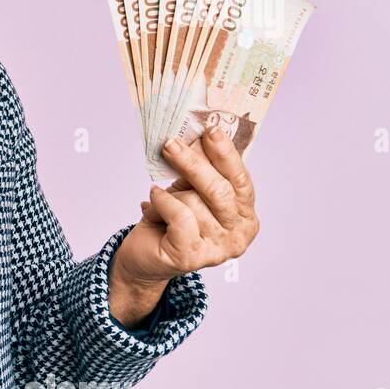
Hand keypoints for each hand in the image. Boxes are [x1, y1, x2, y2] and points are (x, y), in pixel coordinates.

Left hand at [108, 123, 260, 324]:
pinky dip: (161, 203)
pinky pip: (179, 215)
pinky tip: (151, 200)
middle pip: (219, 189)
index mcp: (245, 216)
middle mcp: (239, 235)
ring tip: (158, 198)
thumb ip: (200, 171)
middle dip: (193, 163)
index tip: (210, 130)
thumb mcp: (188, 191)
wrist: (143, 258)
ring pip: (194, 201)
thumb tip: (199, 137)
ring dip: (169, 194)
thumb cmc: (169, 222)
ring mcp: (219, 249)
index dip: (226, 154)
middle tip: (170, 144)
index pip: (241, 180)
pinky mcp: (193, 256)